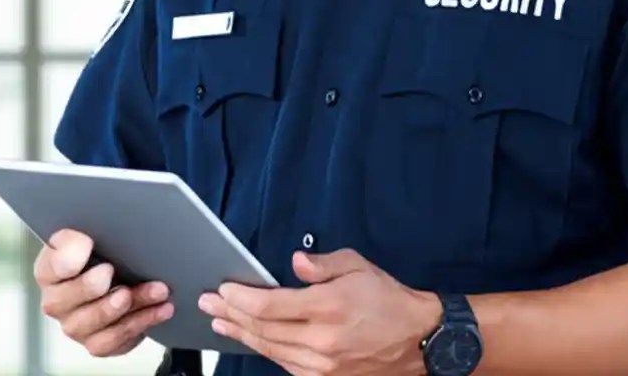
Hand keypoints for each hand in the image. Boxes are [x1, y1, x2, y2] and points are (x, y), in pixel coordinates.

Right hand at [34, 229, 174, 356]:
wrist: (127, 274)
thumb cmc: (105, 251)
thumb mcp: (94, 233)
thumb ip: (81, 236)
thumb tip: (83, 241)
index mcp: (50, 270)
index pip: (50, 266)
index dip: (66, 258)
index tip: (89, 243)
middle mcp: (57, 302)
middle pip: (62, 302)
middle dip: (89, 287)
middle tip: (112, 271)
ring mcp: (75, 325)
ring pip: (93, 324)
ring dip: (129, 306)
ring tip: (156, 290)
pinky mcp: (97, 342)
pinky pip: (114, 341)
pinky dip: (142, 322)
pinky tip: (162, 309)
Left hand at [198, 248, 442, 375]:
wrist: (419, 340)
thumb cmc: (388, 300)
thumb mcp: (358, 267)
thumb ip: (323, 265)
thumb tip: (294, 262)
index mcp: (329, 307)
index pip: (269, 306)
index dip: (240, 298)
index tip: (223, 288)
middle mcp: (322, 339)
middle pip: (262, 329)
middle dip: (230, 314)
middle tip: (208, 303)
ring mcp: (322, 364)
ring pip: (269, 349)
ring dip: (240, 334)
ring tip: (219, 321)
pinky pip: (285, 363)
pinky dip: (264, 349)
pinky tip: (251, 339)